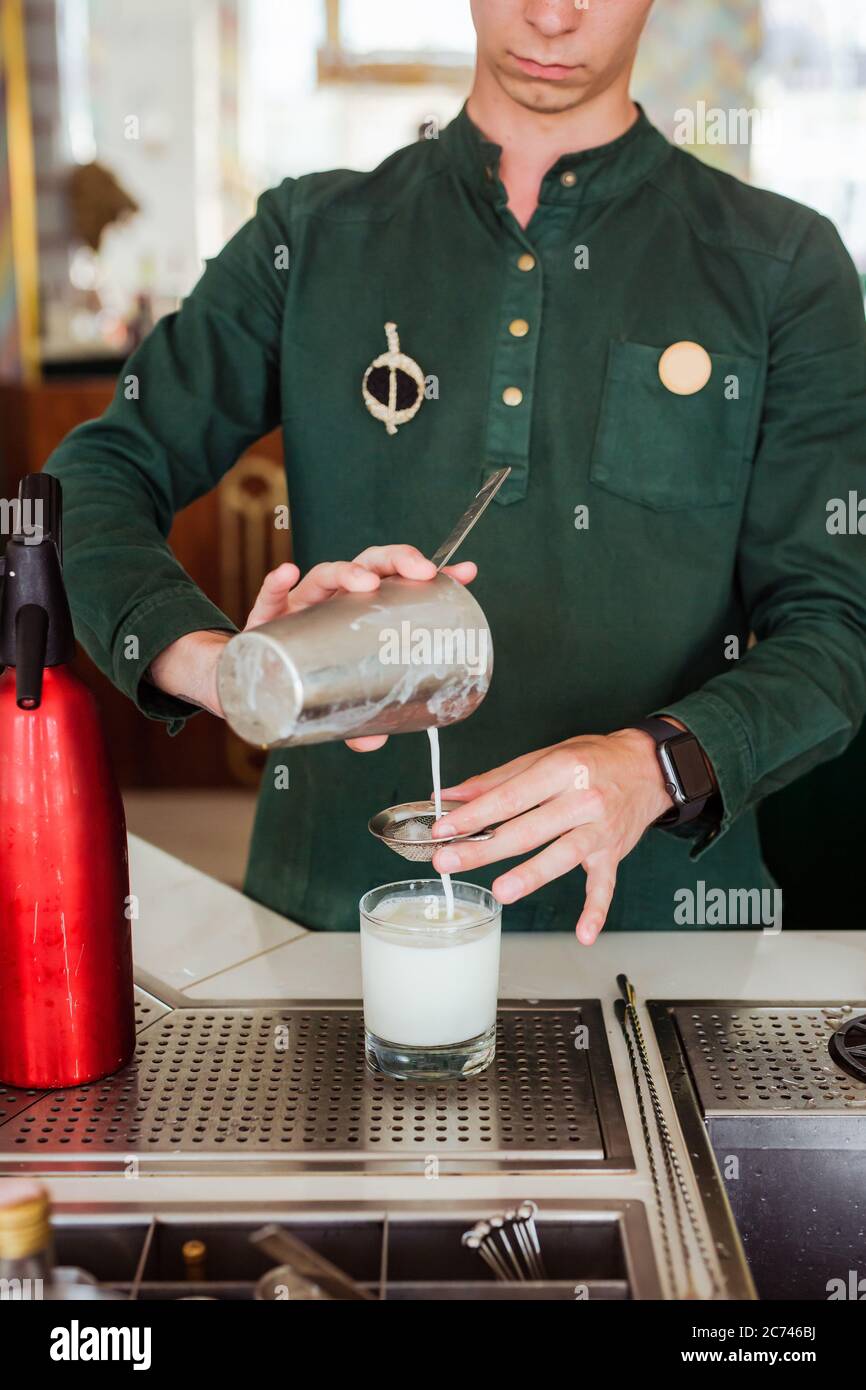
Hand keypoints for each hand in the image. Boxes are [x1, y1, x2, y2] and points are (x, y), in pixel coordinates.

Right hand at [148, 546, 476, 741]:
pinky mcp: (264, 617)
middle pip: (369, 566)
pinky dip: (276, 584)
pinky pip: (269, 596)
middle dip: (398, 561)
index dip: (431, 573)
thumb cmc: (302, 676)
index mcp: (358, 611)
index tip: (467, 573)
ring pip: (325, 575)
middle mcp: (333, 600)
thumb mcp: (336, 698)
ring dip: (348, 572)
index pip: (398, 581)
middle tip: (421, 573)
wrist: (245, 677)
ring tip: (365, 582)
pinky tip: (286, 574)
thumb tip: (374, 743)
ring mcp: (300, 604)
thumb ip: (355, 720)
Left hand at [430, 729, 675, 943]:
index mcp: (561, 770)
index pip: (509, 797)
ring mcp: (600, 829)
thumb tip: (451, 794)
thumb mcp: (545, 756)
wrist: (649, 767)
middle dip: (484, 847)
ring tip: (501, 891)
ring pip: (562, 856)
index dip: (473, 815)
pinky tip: (584, 933)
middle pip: (527, 829)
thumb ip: (497, 780)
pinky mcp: (613, 853)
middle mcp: (583, 799)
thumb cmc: (592, 759)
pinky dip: (596, 910)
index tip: (443, 828)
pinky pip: (605, 886)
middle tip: (448, 861)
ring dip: (531, 875)